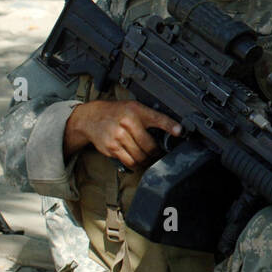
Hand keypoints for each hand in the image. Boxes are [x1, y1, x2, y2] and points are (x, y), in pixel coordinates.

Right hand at [64, 100, 181, 168]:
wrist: (91, 118)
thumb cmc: (117, 112)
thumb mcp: (134, 107)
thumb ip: (150, 116)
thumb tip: (172, 129)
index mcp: (136, 110)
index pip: (157, 118)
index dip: (170, 126)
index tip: (180, 131)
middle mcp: (127, 122)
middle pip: (149, 145)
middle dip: (157, 151)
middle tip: (159, 152)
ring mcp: (118, 136)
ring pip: (140, 155)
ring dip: (147, 159)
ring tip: (149, 157)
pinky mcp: (111, 148)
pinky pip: (130, 161)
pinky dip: (137, 163)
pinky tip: (139, 160)